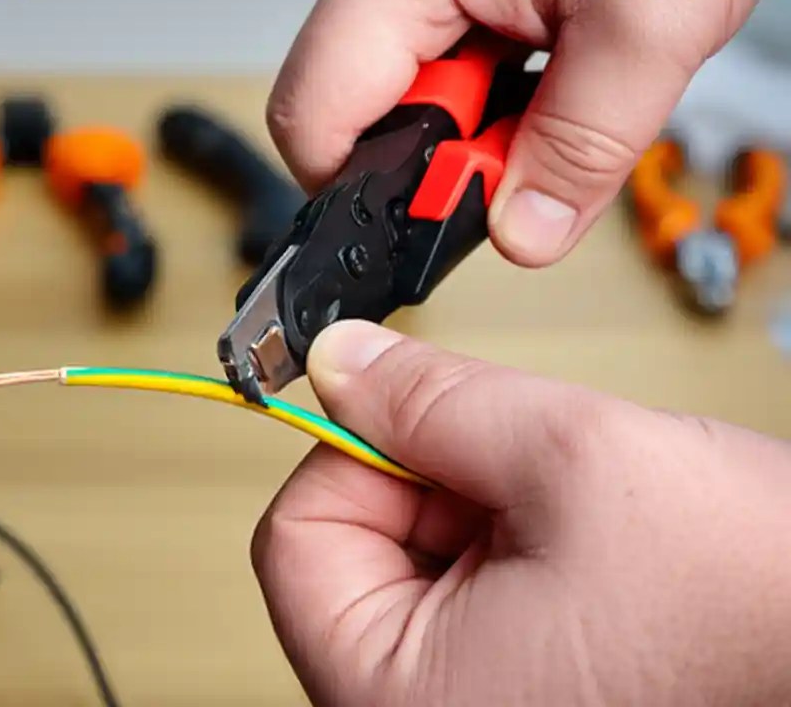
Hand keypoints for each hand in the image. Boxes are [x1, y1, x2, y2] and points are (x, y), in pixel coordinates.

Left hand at [251, 320, 790, 705]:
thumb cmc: (749, 598)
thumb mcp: (572, 453)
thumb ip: (430, 399)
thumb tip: (345, 366)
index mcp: (397, 696)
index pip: (295, 539)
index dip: (352, 452)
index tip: (408, 413)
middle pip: (345, 555)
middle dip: (424, 483)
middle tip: (514, 465)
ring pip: (406, 570)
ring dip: (470, 511)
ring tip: (566, 514)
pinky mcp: (502, 698)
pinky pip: (456, 604)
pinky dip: (500, 548)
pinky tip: (573, 543)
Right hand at [267, 0, 763, 266]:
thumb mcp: (645, 25)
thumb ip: (583, 144)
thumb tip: (524, 232)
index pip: (312, 121)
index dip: (369, 192)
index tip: (452, 211)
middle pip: (360, 119)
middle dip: (450, 157)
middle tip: (534, 141)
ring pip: (407, 104)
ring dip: (482, 127)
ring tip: (558, 92)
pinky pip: (443, 73)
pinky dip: (499, 98)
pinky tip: (550, 72)